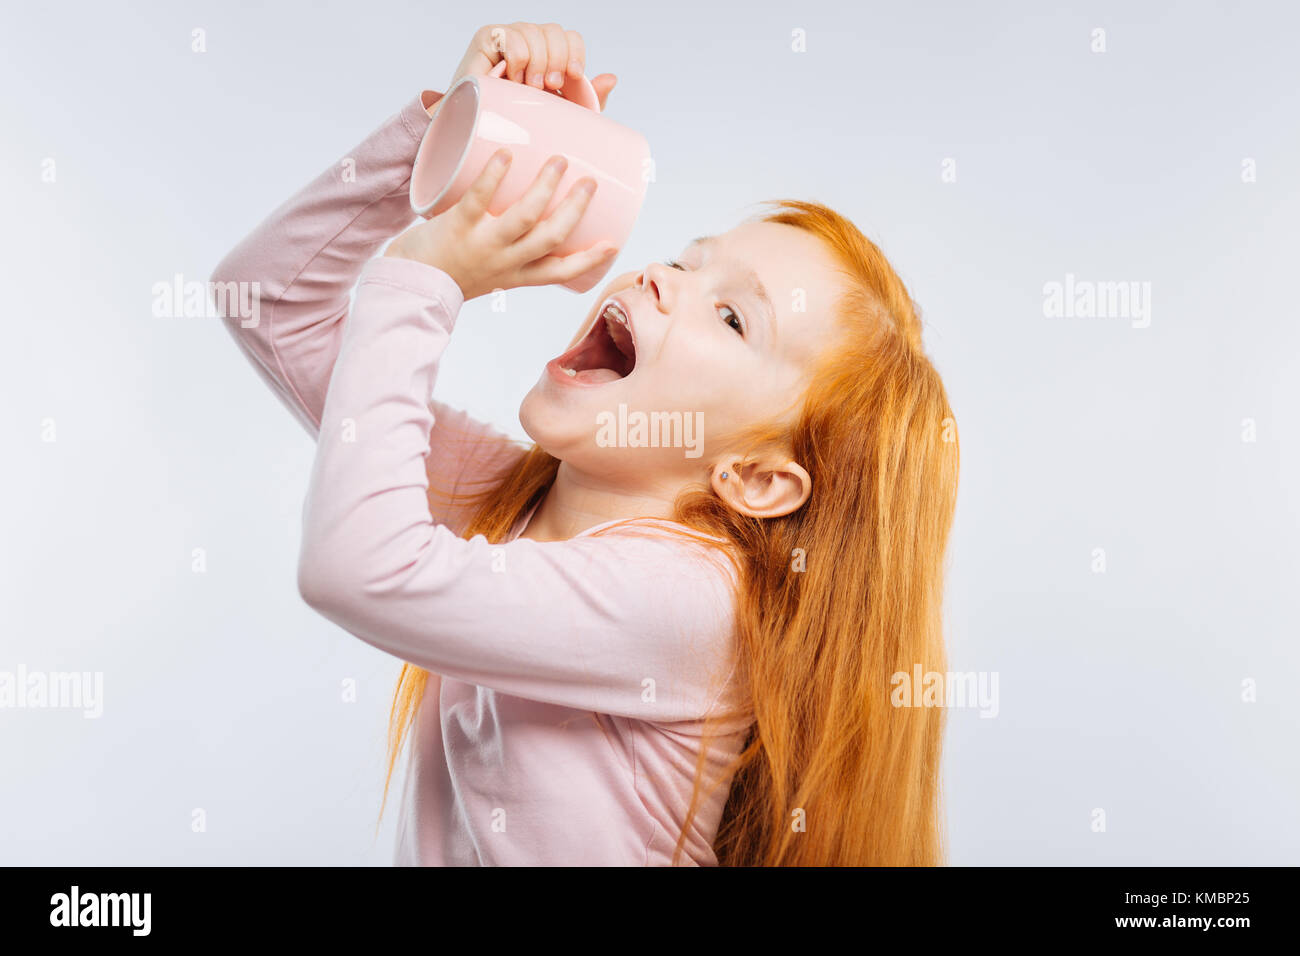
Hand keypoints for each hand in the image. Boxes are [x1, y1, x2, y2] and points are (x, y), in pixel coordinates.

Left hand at [384, 149, 615, 299]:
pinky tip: (507, 154)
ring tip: (559, 160)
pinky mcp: (458, 227)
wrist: (408, 286)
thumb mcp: (489, 272)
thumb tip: (527, 203)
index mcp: (517, 276)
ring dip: (546, 187)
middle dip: (575, 209)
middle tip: (590, 181)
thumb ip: (510, 248)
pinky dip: (495, 175)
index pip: (561, 271)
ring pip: (525, 217)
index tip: (614, 243)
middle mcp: (505, 263)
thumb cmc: (449, 273)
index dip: (590, 259)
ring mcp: (483, 245)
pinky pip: (480, 199)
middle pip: (551, 237)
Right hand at [429, 23, 617, 116]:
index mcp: (549, 55)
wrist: (481, 134)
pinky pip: (512, 38)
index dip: (575, 53)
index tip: (573, 77)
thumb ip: (587, 98)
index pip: (570, 37)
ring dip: (537, 62)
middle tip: (549, 87)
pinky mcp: (487, 39)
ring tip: (528, 87)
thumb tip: (612, 78)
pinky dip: (517, 59)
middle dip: (557, 60)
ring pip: (535, 32)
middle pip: (555, 31)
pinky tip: (511, 78)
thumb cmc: (518, 124)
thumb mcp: (559, 115)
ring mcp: (509, 38)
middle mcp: (530, 42)